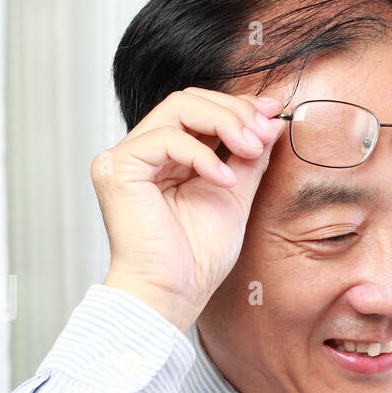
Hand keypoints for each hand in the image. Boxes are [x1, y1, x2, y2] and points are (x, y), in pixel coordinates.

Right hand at [91, 87, 287, 331]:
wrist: (173, 292)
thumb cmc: (197, 257)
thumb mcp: (235, 196)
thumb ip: (248, 158)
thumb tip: (270, 123)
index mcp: (167, 157)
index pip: (200, 110)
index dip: (238, 105)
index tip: (274, 113)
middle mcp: (143, 151)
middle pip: (188, 100)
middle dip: (234, 111)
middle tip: (264, 133)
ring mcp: (126, 156)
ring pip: (178, 108)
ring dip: (224, 123)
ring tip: (251, 150)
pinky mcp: (117, 167)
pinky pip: (166, 139)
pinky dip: (202, 155)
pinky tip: (224, 180)